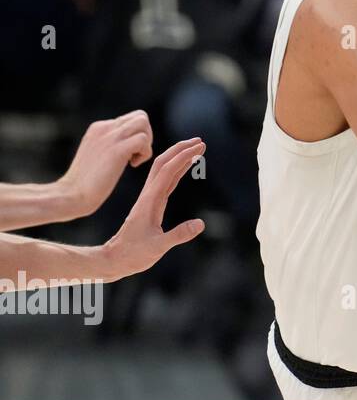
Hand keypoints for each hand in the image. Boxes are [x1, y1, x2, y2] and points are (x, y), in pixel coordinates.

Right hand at [56, 110, 153, 218]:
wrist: (71, 194)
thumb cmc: (86, 181)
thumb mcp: (98, 153)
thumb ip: (111, 143)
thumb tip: (132, 142)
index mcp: (99, 127)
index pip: (131, 119)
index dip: (137, 135)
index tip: (130, 153)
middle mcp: (104, 127)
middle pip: (141, 117)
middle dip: (146, 136)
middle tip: (136, 155)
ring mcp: (110, 137)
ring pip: (143, 123)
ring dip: (146, 143)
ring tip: (133, 159)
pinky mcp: (117, 150)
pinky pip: (143, 139)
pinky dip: (145, 153)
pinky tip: (132, 165)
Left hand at [100, 138, 205, 281]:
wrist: (113, 259)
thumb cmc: (132, 254)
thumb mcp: (157, 247)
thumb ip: (178, 235)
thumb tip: (200, 224)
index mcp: (150, 201)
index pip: (167, 171)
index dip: (183, 156)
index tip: (199, 147)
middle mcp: (149, 195)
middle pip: (164, 163)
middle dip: (181, 150)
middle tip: (200, 141)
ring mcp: (150, 199)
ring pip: (164, 170)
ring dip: (179, 157)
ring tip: (196, 148)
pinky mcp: (152, 204)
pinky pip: (166, 181)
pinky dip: (177, 170)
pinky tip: (185, 167)